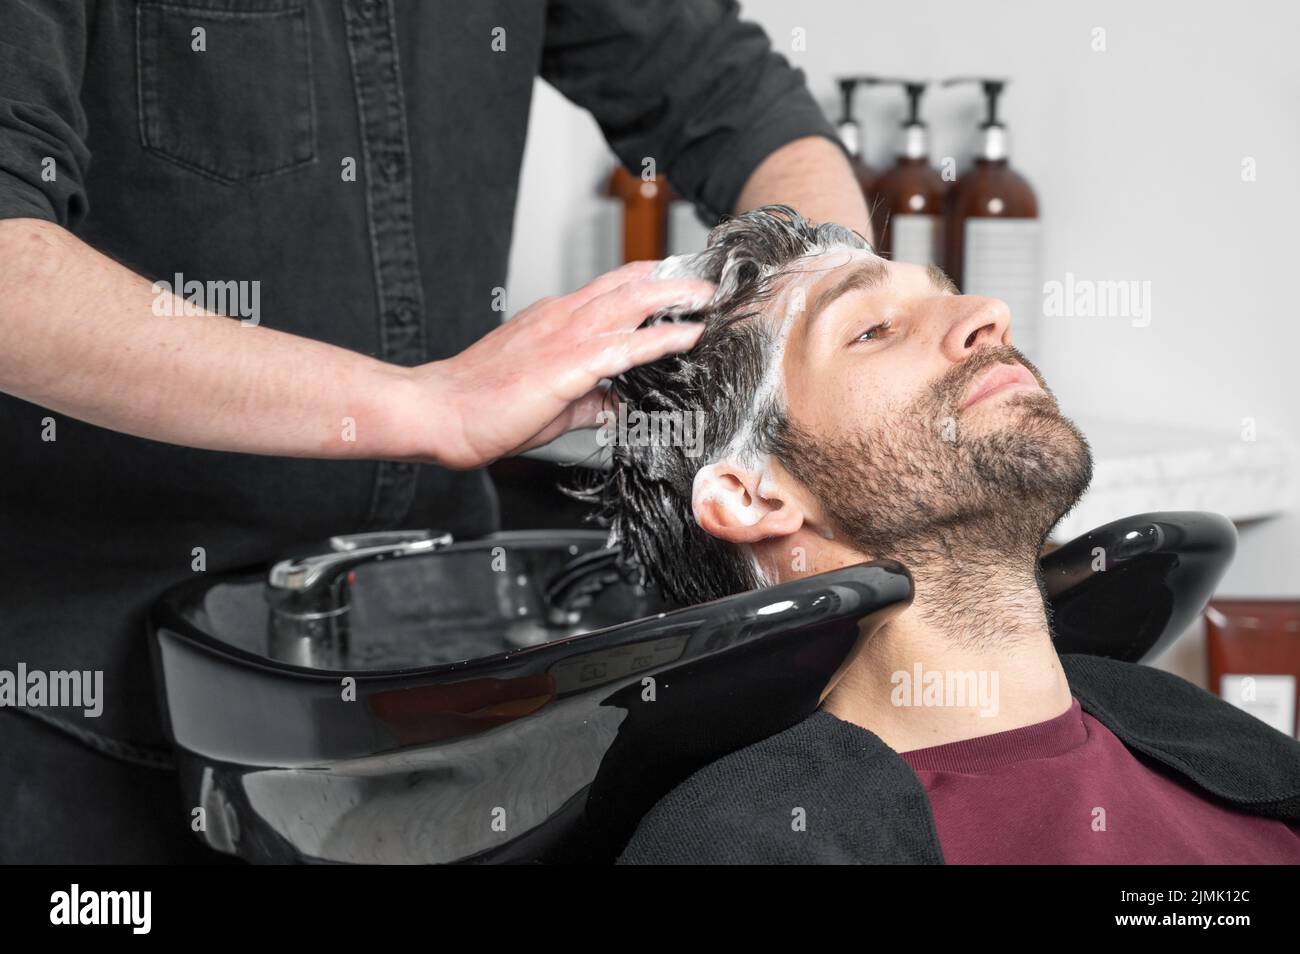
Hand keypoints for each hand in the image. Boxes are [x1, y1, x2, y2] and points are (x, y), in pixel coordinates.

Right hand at [411, 261, 712, 469]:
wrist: (440, 412)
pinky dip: (661, 338)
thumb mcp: (550, 402)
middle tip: (709, 281)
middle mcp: (562, 318)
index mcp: (554, 320)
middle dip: (674, 279)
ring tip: (710, 297)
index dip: (650, 281)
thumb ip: (589, 399)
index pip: (612, 289)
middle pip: (630, 284)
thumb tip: (618, 405)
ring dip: (676, 297)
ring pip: (633, 303)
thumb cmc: (482, 405)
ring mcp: (565, 337)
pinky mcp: (568, 366)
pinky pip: (626, 346)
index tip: (682, 282)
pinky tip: (687, 335)